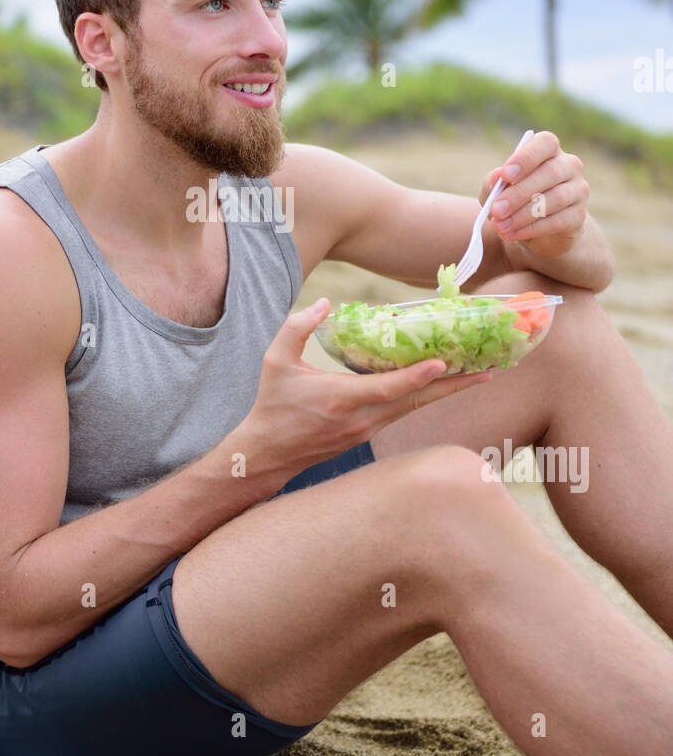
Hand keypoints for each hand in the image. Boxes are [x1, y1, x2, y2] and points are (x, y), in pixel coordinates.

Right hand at [240, 299, 490, 494]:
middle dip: (454, 387)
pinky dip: (424, 398)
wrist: (268, 453)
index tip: (443, 363)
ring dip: (445, 392)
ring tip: (475, 375)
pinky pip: (403, 412)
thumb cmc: (272, 405)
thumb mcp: (275, 360)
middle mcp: (362, 418)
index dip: (417, 377)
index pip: (388, 388)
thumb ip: (298, 327)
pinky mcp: (367, 434)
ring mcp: (367, 430)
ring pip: (414, 409)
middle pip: (416, 402)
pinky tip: (438, 385)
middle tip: (488, 372)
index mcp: (341, 399)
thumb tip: (327, 303)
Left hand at [479, 130, 589, 260]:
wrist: (534, 230)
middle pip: (550, 172)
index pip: (546, 143)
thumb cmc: (513, 200)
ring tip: (501, 226)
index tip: (505, 175)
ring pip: (556, 199)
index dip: (526, 157)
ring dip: (523, 214)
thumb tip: (497, 177)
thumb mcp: (495, 190)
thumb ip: (493, 181)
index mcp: (549, 151)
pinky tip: (512, 234)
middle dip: (519, 193)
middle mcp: (569, 166)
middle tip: (496, 209)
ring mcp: (578, 190)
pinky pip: (558, 221)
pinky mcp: (578, 216)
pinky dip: (532, 229)